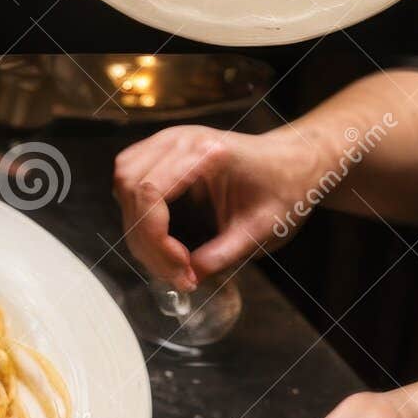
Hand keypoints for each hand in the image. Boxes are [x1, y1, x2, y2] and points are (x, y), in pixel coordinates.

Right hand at [112, 123, 329, 290]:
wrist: (295, 162)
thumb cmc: (285, 189)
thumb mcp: (262, 230)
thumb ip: (222, 255)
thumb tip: (186, 278)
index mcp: (206, 152)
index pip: (149, 191)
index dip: (154, 239)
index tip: (181, 270)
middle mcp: (180, 139)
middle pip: (129, 188)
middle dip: (145, 239)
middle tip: (176, 271)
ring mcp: (168, 141)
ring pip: (122, 184)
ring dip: (137, 227)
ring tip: (170, 257)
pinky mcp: (162, 151)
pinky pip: (129, 180)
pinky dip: (137, 214)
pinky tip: (161, 236)